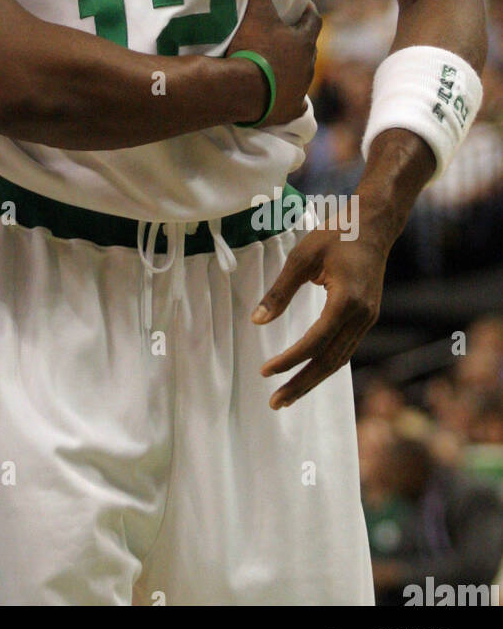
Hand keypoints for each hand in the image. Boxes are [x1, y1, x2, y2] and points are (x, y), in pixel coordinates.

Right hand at [232, 0, 320, 124]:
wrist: (244, 91)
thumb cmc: (253, 48)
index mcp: (303, 41)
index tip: (300, 7)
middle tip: (283, 35)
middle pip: (308, 49)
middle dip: (298, 42)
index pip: (312, 21)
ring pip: (301, 76)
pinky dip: (290, 102)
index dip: (307, 12)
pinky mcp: (288, 111)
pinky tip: (284, 101)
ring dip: (292, 69)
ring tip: (277, 65)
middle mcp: (308, 66)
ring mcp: (299, 90)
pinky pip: (295, 106)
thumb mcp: (256, 11)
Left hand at [253, 221, 388, 407]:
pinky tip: (307, 373)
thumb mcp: (301, 257)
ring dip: (312, 379)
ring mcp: (367, 319)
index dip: (290, 360)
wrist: (373, 225)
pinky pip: (345, 349)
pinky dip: (325, 364)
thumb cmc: (335, 235)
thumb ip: (279, 292)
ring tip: (287, 396)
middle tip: (275, 403)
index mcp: (346, 300)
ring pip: (339, 359)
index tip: (266, 371)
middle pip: (329, 361)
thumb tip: (256, 322)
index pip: (315, 341)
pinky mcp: (367, 318)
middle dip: (301, 384)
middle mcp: (361, 316)